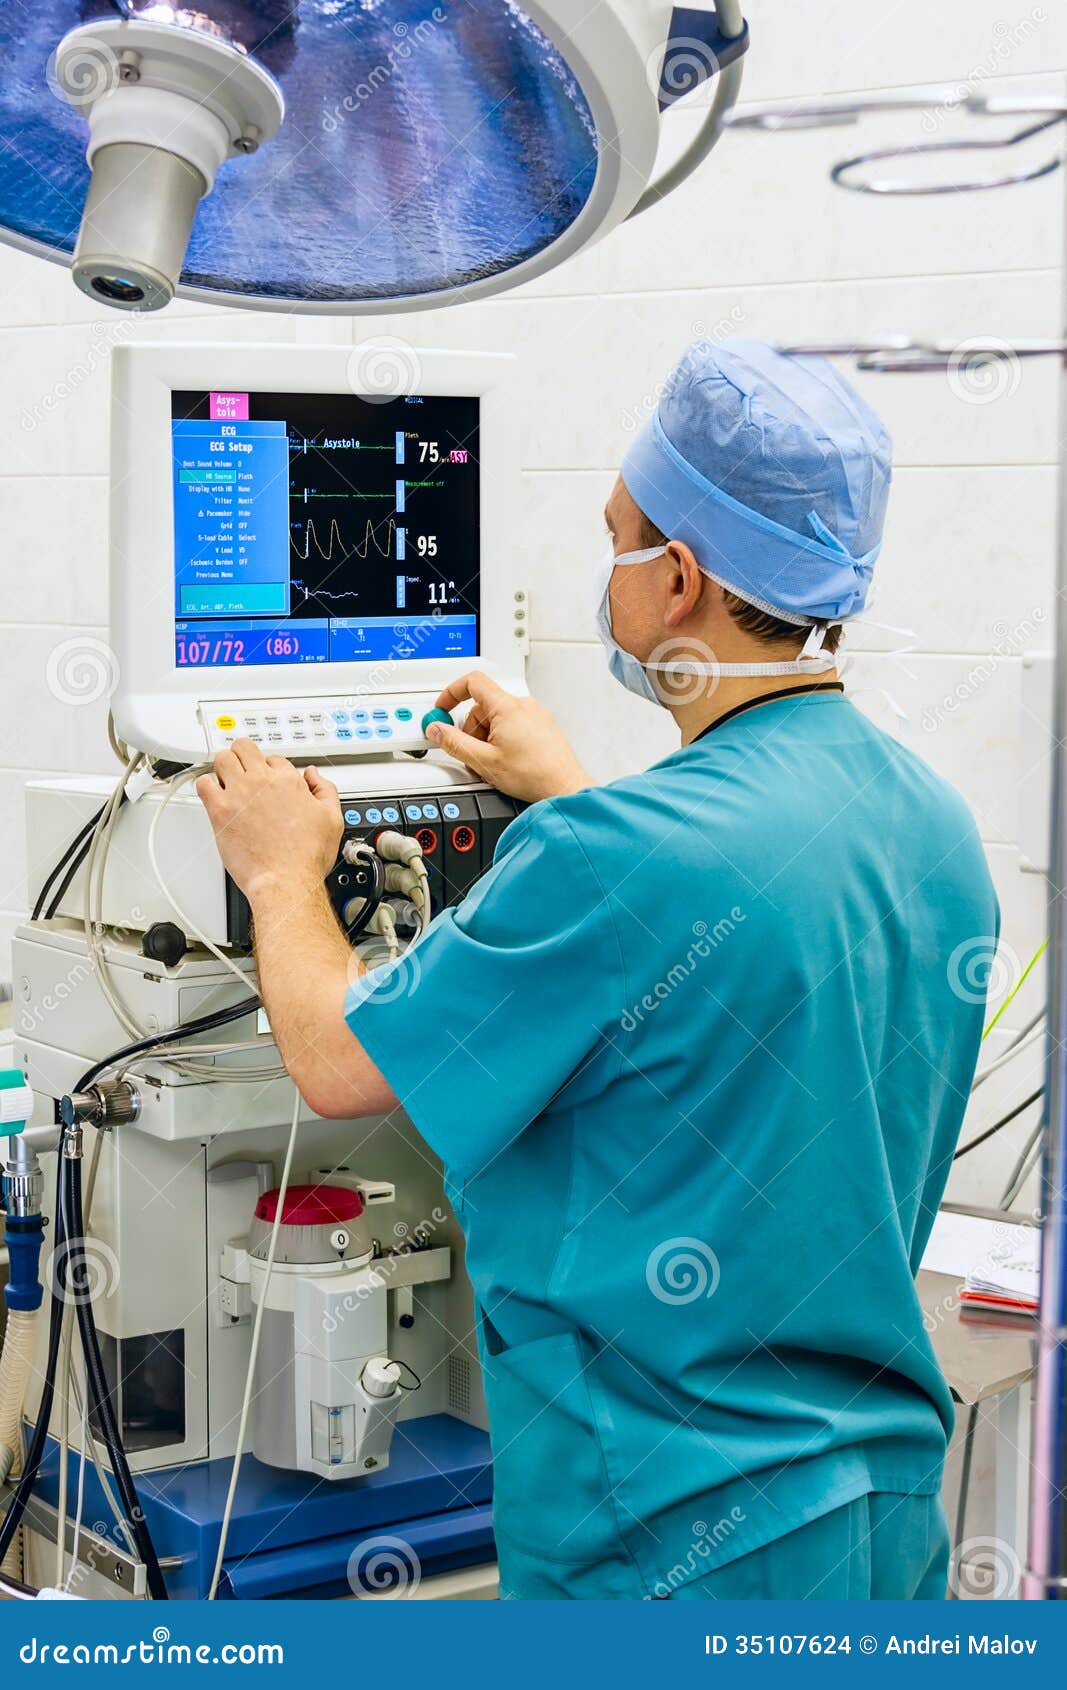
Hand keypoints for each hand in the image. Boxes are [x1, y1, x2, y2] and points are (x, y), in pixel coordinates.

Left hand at [196, 740, 343, 903]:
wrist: (286, 881)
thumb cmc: (306, 857)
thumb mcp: (332, 819)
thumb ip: (325, 790)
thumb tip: (313, 775)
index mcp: (289, 781)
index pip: (274, 759)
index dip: (270, 770)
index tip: (267, 782)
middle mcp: (263, 782)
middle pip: (244, 748)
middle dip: (243, 756)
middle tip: (242, 771)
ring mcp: (239, 793)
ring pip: (222, 759)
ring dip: (223, 767)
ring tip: (226, 781)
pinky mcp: (220, 810)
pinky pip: (203, 783)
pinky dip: (206, 786)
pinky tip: (213, 796)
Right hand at [427, 672, 591, 803]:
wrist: (564, 787)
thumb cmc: (534, 774)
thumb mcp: (484, 761)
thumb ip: (454, 743)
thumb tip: (436, 730)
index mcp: (507, 707)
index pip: (473, 682)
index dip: (452, 693)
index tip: (443, 708)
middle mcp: (523, 705)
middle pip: (483, 706)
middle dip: (471, 729)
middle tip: (471, 752)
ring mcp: (536, 715)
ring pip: (498, 718)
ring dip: (487, 737)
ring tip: (492, 762)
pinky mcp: (543, 726)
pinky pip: (514, 725)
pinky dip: (502, 739)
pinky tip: (506, 761)